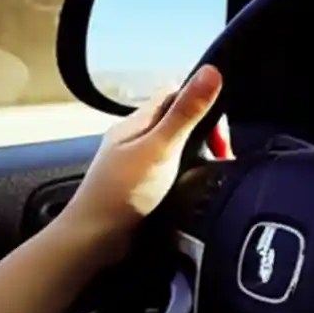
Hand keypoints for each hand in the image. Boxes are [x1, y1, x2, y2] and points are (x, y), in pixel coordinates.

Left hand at [59, 64, 222, 263]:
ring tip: (211, 173)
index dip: (202, 103)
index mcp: (137, 121)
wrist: (93, 242)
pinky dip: (188, 175)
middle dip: (204, 135)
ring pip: (177, 147)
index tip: (220, 132)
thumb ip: (187, 112)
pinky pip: (173, 170)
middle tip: (220, 157)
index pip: (176, 94)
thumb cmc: (121, 193)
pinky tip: (194, 188)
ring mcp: (137, 163)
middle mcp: (136, 138)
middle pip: (180, 121)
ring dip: (197, 157)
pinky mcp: (142, 186)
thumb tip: (212, 70)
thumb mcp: (161, 148)